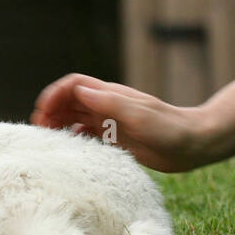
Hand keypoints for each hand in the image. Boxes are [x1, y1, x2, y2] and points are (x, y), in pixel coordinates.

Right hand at [30, 74, 213, 171]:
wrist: (195, 145)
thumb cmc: (170, 128)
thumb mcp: (140, 115)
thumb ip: (110, 103)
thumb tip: (78, 92)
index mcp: (110, 95)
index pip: (73, 85)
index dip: (55, 94)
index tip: (44, 111)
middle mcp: (107, 106)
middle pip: (69, 101)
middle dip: (51, 110)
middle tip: (39, 129)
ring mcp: (110, 122)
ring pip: (74, 117)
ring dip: (59, 124)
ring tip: (47, 139)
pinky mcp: (115, 139)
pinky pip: (86, 135)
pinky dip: (73, 138)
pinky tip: (70, 149)